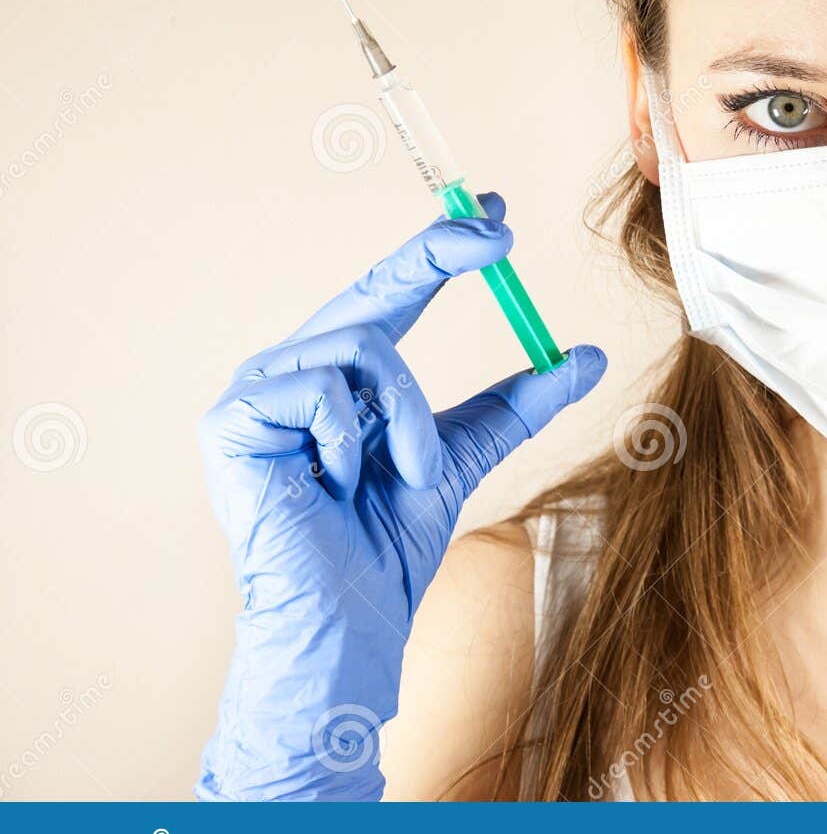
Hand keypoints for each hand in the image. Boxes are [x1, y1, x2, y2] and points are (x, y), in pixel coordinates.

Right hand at [194, 194, 603, 799]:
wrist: (348, 619)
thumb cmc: (388, 544)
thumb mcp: (466, 456)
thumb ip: (518, 405)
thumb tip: (588, 356)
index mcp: (342, 374)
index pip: (393, 294)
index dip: (439, 247)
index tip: (497, 215)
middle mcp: (295, 369)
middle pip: (371, 289)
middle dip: (437, 254)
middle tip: (496, 237)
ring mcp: (258, 391)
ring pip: (364, 346)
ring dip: (410, 417)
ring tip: (409, 473)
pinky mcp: (232, 419)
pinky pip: (323, 389)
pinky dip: (356, 439)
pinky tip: (341, 482)